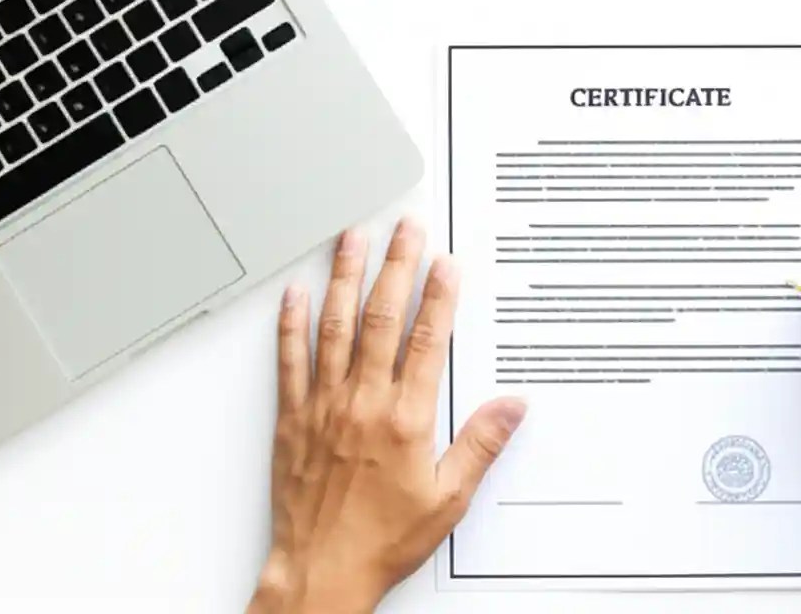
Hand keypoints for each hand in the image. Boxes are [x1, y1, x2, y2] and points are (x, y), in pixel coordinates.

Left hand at [248, 220, 526, 613]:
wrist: (321, 571)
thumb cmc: (381, 540)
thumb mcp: (448, 497)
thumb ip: (480, 444)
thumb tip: (510, 408)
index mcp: (404, 419)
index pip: (426, 340)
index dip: (438, 295)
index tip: (445, 264)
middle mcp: (362, 403)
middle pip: (382, 318)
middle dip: (396, 267)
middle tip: (404, 230)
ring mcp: (324, 406)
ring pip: (335, 326)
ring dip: (345, 278)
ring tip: (352, 240)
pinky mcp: (293, 418)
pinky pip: (290, 359)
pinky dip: (292, 323)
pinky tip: (296, 294)